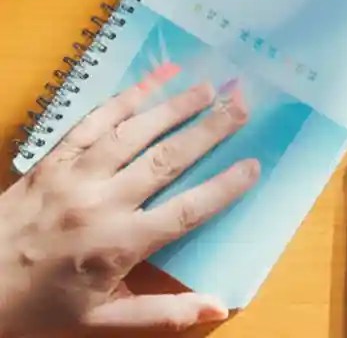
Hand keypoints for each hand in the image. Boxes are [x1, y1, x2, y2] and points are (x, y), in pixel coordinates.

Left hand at [0, 64, 259, 335]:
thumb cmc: (39, 309)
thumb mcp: (102, 322)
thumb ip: (163, 313)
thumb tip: (220, 305)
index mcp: (118, 244)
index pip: (186, 210)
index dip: (224, 187)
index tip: (255, 165)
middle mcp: (100, 204)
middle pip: (167, 159)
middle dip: (209, 130)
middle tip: (242, 104)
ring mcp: (73, 178)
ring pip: (132, 133)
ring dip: (172, 107)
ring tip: (208, 87)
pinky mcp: (50, 163)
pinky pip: (90, 124)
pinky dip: (121, 101)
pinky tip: (149, 84)